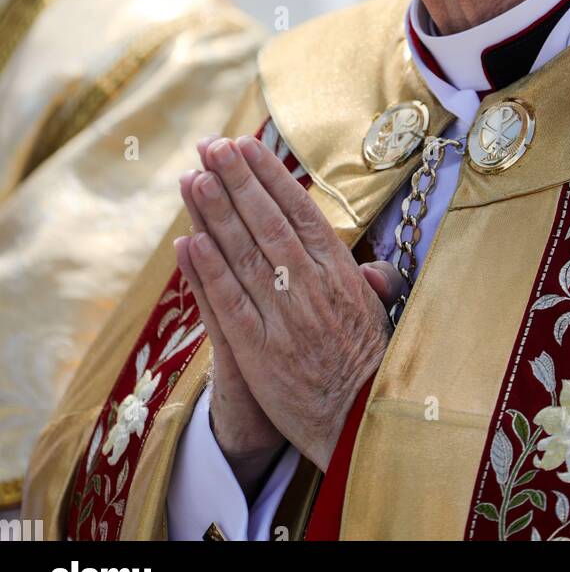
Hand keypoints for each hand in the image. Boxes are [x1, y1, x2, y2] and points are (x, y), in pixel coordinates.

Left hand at [174, 134, 401, 474]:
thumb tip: (373, 267)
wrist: (361, 427)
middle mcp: (311, 287)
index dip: (269, 176)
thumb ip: (370, 285)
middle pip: (266, 222)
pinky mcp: (258, 354)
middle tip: (211, 146)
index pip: (299, 210)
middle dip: (236, 180)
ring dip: (214, 213)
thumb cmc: (371, 369)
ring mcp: (283, 319)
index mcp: (340, 272)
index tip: (245, 144)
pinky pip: (228, 304)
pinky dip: (207, 272)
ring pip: (243, 254)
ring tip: (193, 177)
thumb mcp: (379, 317)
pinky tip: (188, 242)